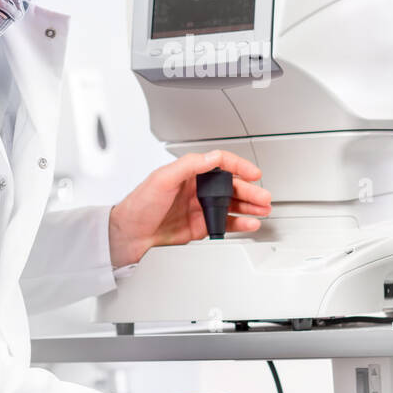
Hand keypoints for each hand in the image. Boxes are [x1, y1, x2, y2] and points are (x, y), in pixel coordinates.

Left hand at [108, 149, 270, 266]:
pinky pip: (225, 223)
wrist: (128, 236)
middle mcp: (196, 189)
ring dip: (249, 207)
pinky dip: (239, 224)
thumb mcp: (162, 178)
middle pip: (230, 186)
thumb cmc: (139, 205)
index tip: (253, 172)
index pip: (219, 164)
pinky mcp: (200, 227)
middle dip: (250, 190)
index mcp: (188, 173)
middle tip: (264, 196)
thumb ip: (189, 166)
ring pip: (231, 205)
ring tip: (263, 209)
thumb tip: (212, 157)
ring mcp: (199, 208)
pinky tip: (249, 223)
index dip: (238, 166)